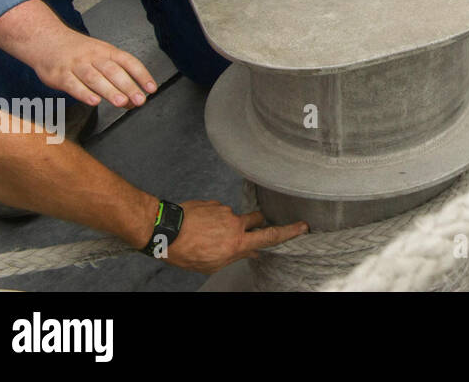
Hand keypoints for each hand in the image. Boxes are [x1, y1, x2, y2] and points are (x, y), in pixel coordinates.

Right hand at [29, 29, 156, 108]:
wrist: (45, 40)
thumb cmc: (78, 52)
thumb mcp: (100, 55)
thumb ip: (116, 76)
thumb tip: (133, 99)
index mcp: (106, 51)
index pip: (128, 62)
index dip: (142, 75)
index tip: (152, 88)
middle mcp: (93, 56)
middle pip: (113, 71)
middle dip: (128, 86)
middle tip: (139, 100)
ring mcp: (76, 65)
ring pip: (95, 78)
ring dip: (109, 90)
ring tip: (121, 102)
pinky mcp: (59, 75)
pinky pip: (73, 84)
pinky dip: (84, 93)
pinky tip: (94, 101)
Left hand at [161, 201, 307, 273]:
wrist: (165, 230)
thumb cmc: (186, 252)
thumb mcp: (211, 265)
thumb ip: (234, 256)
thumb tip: (251, 251)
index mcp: (237, 242)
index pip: (269, 236)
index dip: (288, 232)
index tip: (303, 226)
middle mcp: (234, 223)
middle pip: (256, 219)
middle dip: (256, 224)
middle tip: (245, 231)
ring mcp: (224, 210)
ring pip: (233, 217)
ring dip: (225, 225)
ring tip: (205, 234)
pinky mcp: (212, 203)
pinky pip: (218, 211)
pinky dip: (213, 218)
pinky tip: (199, 226)